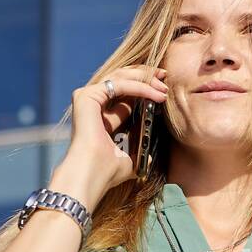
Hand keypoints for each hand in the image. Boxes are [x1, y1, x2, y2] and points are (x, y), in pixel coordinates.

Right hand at [59, 64, 169, 192]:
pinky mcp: (87, 96)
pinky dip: (140, 87)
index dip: (144, 86)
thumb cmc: (107, 172)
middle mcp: (92, 103)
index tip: (163, 88)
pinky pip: (119, 85)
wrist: (93, 176)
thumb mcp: (130, 160)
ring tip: (163, 88)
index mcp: (100, 114)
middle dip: (146, 75)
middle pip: (122, 78)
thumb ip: (137, 152)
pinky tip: (156, 94)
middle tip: (165, 76)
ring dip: (146, 79)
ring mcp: (87, 97)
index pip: (124, 91)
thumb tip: (149, 155)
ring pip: (121, 77)